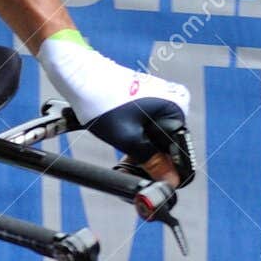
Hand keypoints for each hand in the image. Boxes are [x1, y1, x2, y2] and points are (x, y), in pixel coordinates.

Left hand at [39, 38, 191, 187]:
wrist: (80, 74)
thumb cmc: (101, 100)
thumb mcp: (127, 138)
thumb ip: (151, 161)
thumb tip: (169, 180)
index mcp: (176, 109)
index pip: (180, 151)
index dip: (168, 171)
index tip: (153, 186)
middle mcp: (175, 102)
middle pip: (169, 145)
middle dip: (152, 162)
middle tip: (131, 173)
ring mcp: (162, 99)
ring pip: (158, 137)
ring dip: (143, 152)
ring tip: (123, 160)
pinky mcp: (149, 100)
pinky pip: (150, 127)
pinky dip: (138, 140)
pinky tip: (124, 146)